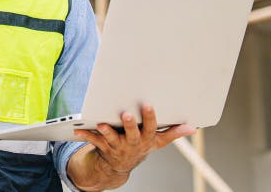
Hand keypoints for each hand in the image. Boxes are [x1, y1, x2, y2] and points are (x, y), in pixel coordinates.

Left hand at [74, 104, 195, 175]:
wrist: (119, 165)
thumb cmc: (140, 147)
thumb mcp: (157, 142)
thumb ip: (173, 133)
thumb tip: (193, 127)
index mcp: (146, 139)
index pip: (151, 128)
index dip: (150, 117)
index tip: (148, 105)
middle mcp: (132, 143)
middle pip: (132, 133)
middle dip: (129, 125)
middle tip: (126, 115)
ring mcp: (117, 146)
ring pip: (111, 138)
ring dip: (106, 131)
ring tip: (101, 124)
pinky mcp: (102, 146)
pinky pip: (93, 140)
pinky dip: (85, 134)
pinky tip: (77, 128)